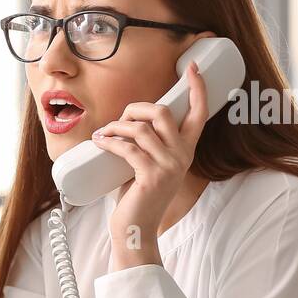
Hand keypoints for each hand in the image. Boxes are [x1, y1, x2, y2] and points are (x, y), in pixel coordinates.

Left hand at [91, 61, 208, 248]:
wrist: (135, 229)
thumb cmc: (137, 196)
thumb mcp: (148, 165)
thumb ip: (146, 145)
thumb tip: (123, 122)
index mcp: (186, 150)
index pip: (199, 113)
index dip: (198, 89)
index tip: (191, 68)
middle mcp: (182, 155)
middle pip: (162, 112)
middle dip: (134, 108)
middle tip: (117, 120)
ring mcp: (169, 166)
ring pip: (141, 129)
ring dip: (115, 127)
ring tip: (102, 134)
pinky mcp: (152, 176)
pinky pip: (128, 148)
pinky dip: (109, 141)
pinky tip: (98, 141)